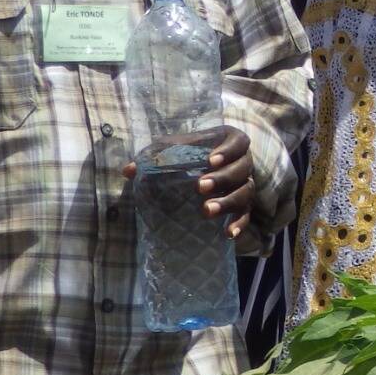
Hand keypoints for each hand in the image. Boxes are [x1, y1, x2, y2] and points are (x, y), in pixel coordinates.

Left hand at [122, 124, 253, 239]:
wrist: (198, 169)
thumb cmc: (185, 153)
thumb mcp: (170, 149)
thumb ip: (153, 156)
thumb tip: (129, 171)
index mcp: (229, 141)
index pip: (237, 142)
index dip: (227, 151)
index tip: (210, 160)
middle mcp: (243, 162)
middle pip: (242, 169)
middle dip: (222, 179)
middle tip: (199, 187)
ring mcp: (245, 184)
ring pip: (245, 193)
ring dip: (228, 202)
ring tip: (206, 210)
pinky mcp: (243, 205)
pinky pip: (246, 215)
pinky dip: (239, 224)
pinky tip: (227, 233)